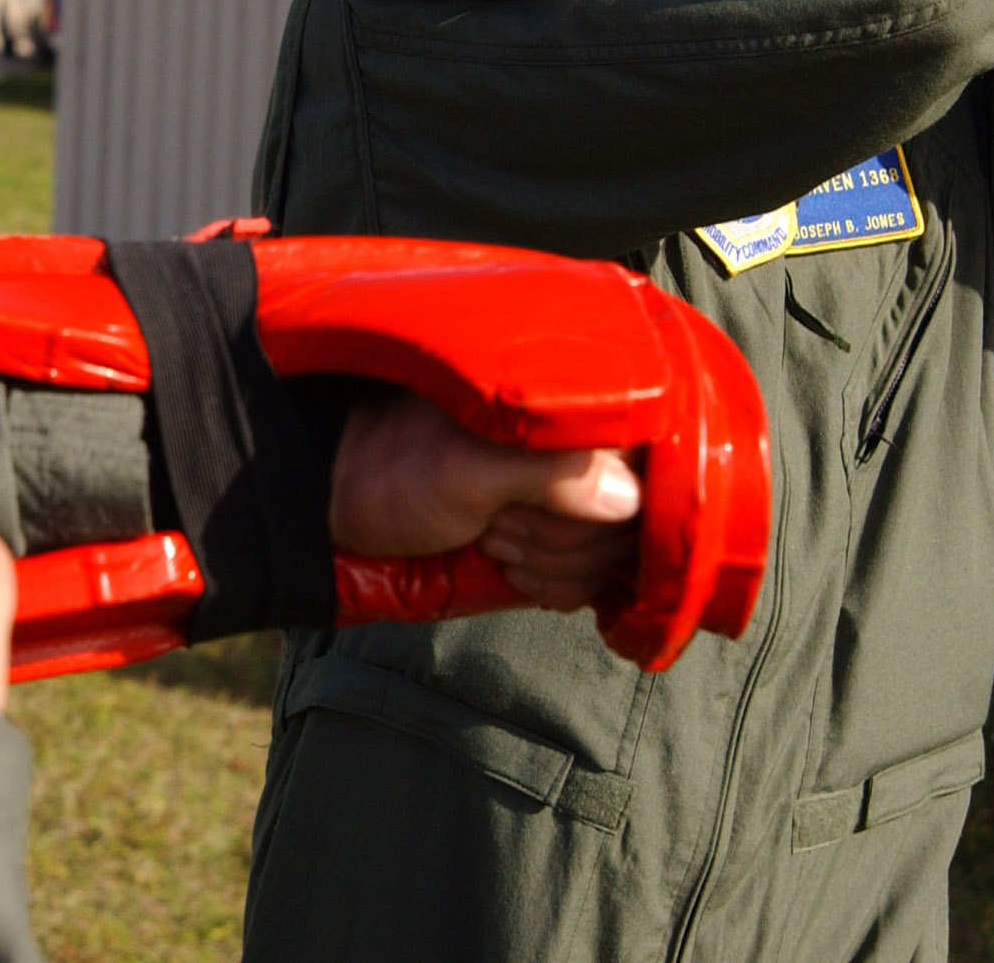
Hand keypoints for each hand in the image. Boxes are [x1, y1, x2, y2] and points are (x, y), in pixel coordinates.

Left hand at [328, 387, 641, 609]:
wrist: (344, 498)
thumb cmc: (395, 470)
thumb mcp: (466, 470)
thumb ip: (550, 476)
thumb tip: (630, 498)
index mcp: (577, 409)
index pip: (649, 473)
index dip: (598, 509)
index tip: (525, 507)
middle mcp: (591, 443)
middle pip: (631, 526)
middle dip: (557, 541)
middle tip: (493, 521)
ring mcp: (578, 491)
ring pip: (612, 558)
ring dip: (547, 563)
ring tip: (489, 534)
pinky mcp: (561, 532)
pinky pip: (593, 578)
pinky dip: (551, 584)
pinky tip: (504, 561)